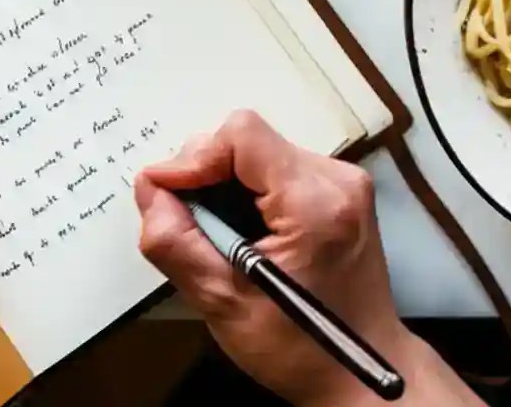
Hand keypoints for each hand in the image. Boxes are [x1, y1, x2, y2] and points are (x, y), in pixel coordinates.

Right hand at [134, 111, 483, 405]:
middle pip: (250, 141)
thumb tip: (149, 188)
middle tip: (188, 224)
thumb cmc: (300, 350)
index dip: (193, 158)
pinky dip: (249, 192)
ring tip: (216, 234)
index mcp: (315, 202)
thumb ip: (176, 242)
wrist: (361, 376)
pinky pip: (279, 170)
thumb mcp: (223, 303)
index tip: (166, 194)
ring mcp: (345, 183)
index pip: (242, 135)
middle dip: (206, 174)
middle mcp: (337, 180)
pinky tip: (244, 233)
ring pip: (261, 153)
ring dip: (226, 185)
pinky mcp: (343, 194)